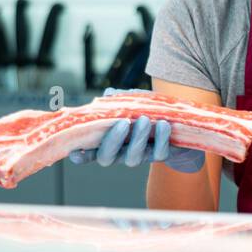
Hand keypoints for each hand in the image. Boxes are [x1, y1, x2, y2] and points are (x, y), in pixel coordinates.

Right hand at [68, 88, 205, 171]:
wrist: (176, 124)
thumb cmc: (143, 111)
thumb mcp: (129, 102)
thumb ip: (118, 100)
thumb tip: (109, 94)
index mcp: (105, 140)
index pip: (88, 152)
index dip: (81, 155)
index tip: (75, 154)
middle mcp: (118, 153)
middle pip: (107, 157)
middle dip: (113, 141)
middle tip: (123, 122)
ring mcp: (138, 156)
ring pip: (133, 157)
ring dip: (138, 138)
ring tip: (145, 120)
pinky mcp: (158, 156)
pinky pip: (158, 153)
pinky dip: (161, 138)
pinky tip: (164, 124)